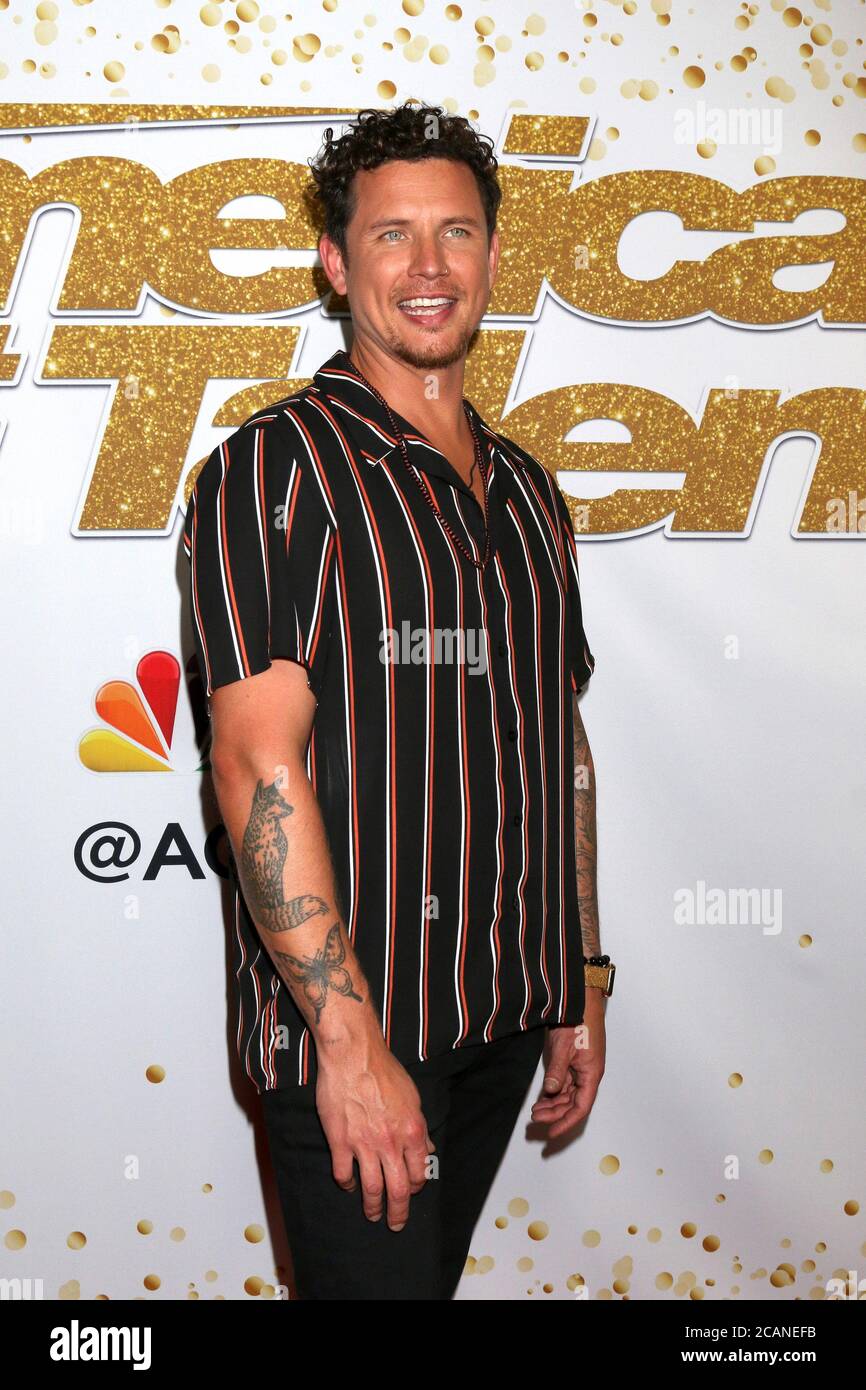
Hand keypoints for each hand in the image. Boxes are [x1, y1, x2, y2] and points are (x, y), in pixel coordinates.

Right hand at [315, 1037, 435, 1230]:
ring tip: (372, 1214)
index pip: (418, 1173)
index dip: (416, 1187)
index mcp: (412, 1131)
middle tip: (395, 1223)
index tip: (411, 1192)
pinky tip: (348, 1185)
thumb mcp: (413, 1097)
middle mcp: (391, 1143)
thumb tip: (428, 1149)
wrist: (353, 1055)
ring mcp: (364, 1144)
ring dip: (372, 1207)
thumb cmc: (384, 1070)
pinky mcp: (340, 1141)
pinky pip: (344, 1173)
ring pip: (371, 1189)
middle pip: (397, 1191)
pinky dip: (347, 1184)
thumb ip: (420, 1127)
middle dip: (398, 1213)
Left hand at [531, 991, 606, 1138]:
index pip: (580, 1107)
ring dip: (552, 1103)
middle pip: (572, 1103)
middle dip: (555, 1113)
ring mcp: (580, 1067)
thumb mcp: (564, 1047)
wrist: (580, 1000)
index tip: (552, 1132)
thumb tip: (550, 1091)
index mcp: (591, 1074)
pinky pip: (563, 1082)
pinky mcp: (572, 1060)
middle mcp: (587, 1074)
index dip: (567, 1122)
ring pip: (567, 1094)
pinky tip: (541, 1096)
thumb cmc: (579, 1021)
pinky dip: (553, 1091)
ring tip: (535, 1110)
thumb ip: (557, 1071)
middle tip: (535, 1119)